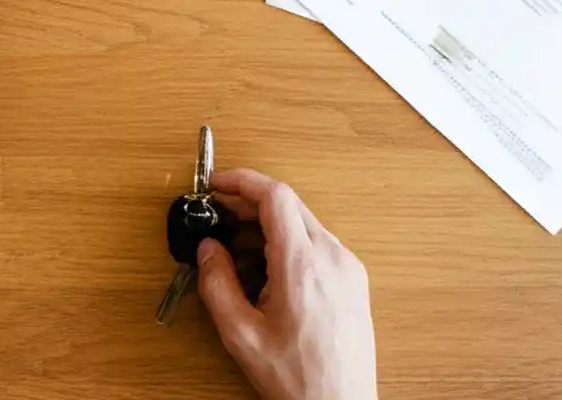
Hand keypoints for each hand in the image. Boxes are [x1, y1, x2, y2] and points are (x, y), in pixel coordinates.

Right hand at [197, 169, 377, 399]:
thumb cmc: (299, 380)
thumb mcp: (241, 335)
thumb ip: (217, 284)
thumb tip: (208, 250)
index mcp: (303, 267)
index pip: (275, 197)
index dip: (242, 182)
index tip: (217, 185)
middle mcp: (332, 258)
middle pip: (288, 205)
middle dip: (248, 206)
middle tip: (218, 220)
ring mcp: (348, 267)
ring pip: (302, 223)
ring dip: (266, 227)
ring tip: (238, 257)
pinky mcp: (353, 279)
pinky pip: (316, 243)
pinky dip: (286, 244)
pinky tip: (266, 272)